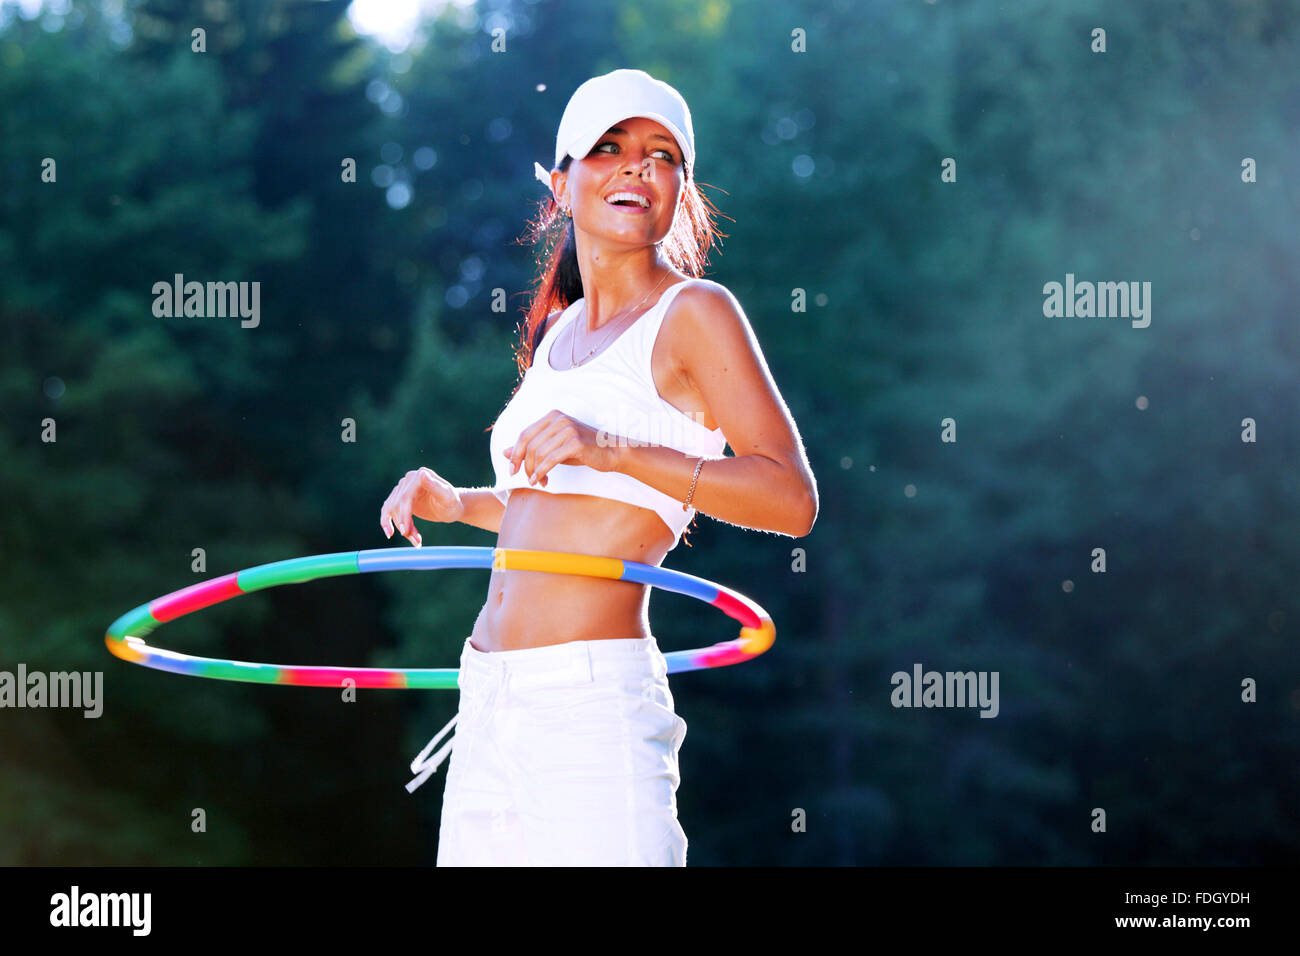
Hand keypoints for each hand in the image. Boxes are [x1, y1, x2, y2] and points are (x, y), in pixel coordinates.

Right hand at [379, 467, 463, 546]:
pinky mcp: (398, 498)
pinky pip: (388, 510)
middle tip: (416, 542)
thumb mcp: (448, 497)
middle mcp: (408, 479)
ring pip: (392, 510)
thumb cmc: (452, 503)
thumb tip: (422, 473)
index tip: (405, 531)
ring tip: (416, 541)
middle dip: (405, 525)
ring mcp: (402, 488)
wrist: (450, 508)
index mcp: (420, 476)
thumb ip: (436, 486)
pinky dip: (387, 522)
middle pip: (398, 505)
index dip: (404, 515)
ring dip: (401, 527)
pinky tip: (389, 533)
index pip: (406, 497)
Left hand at [502, 410, 620, 487]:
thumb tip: (504, 453)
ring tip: (538, 482)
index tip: (512, 469)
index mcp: (552, 417)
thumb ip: (531, 448)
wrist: (612, 452)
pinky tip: (541, 480)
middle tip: (526, 478)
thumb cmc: (582, 451)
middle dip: (525, 464)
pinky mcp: (575, 442)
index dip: (515, 453)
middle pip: (530, 444)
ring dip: (535, 471)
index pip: (524, 434)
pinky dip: (542, 472)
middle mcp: (559, 419)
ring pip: (539, 453)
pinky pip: (551, 459)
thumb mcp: (554, 448)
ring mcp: (567, 429)